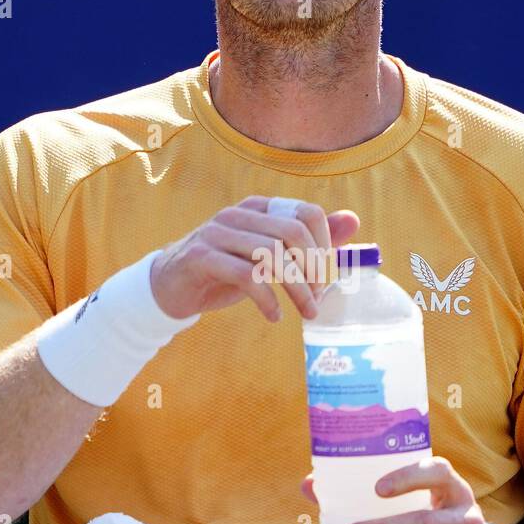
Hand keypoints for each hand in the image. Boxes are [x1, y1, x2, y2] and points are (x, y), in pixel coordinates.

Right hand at [149, 197, 358, 322]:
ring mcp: (217, 233)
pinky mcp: (202, 257)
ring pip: (270, 254)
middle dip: (313, 269)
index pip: (307, 213)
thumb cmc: (226, 271)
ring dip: (296, 288)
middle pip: (292, 232)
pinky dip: (266, 299)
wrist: (170, 287)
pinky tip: (274, 316)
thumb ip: (309, 239)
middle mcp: (239, 214)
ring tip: (305, 311)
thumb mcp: (270, 256)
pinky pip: (245, 275)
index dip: (325, 245)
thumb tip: (353, 220)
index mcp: (259, 208)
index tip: (326, 277)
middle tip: (318, 298)